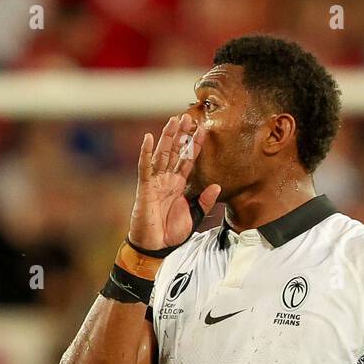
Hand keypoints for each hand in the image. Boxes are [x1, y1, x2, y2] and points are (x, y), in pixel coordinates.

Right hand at [128, 113, 220, 250]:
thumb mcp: (194, 216)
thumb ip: (205, 201)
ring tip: (173, 120)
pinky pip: (145, 167)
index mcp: (179, 185)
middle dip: (181, 135)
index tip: (203, 129)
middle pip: (175, 152)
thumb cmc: (171, 233)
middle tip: (188, 116)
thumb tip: (218, 186)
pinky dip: (146, 153)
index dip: (195, 145)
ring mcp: (155, 182)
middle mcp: (167, 179)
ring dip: (167, 137)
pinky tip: (149, 138)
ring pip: (161, 154)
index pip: (188, 160)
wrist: (156, 247)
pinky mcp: (145, 188)